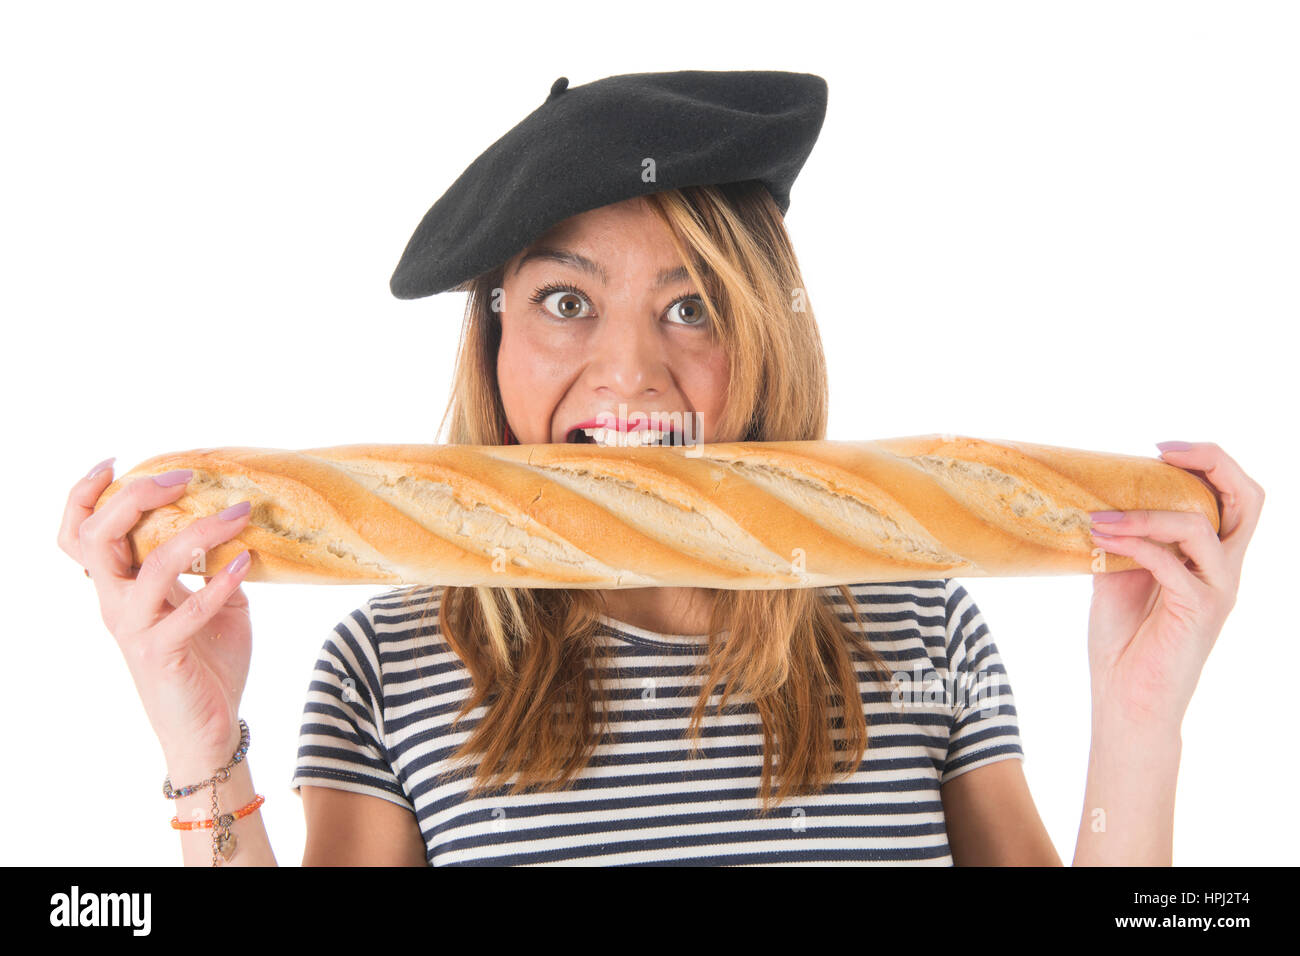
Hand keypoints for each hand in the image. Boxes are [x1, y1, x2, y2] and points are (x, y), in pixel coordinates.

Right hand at [58, 459, 255, 768]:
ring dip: (197, 532)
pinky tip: (246, 562)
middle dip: (137, 498)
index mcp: (119, 584)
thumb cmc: (207, 659)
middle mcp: (115, 602)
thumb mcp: (215, 601)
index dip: (85, 495)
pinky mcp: (160, 653)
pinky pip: (188, 609)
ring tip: (238, 514)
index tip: (115, 462)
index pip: (79, 534)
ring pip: (149, 565)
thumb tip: (243, 521)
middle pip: (98, 537)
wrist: (208, 726)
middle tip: (185, 480)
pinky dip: (219, 581)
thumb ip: (215, 563)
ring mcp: (134, 628)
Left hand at [1086, 441, 1263, 732]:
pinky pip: (1172, 564)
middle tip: (1161, 454)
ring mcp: (1217, 591)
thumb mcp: (1117, 576)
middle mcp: (1224, 569)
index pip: (1232, 496)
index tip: (1158, 450)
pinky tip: (1101, 540)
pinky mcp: (1200, 612)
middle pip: (1249, 500)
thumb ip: (1123, 540)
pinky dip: (1136, 544)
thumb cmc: (1123, 642)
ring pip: (1200, 527)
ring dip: (1144, 513)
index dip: (1207, 463)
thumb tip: (1097, 500)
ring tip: (1098, 518)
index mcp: (1210, 557)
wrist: (1125, 701)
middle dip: (1211, 463)